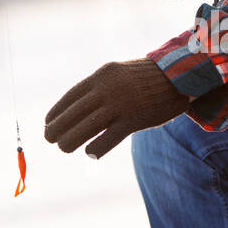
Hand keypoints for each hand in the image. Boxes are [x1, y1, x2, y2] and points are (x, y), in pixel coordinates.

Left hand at [44, 58, 189, 160]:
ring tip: (63, 147)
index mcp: (102, 76)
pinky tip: (89, 153)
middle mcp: (108, 89)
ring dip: (70, 140)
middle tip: (49, 138)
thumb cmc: (147, 78)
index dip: (57, 111)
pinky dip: (96, 148)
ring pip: (87, 127)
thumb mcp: (119, 74)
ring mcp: (121, 104)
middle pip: (74, 112)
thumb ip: (101, 88)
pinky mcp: (134, 120)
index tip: (48, 122)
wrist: (180, 76)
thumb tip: (79, 107)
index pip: (71, 96)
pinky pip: (109, 138)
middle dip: (58, 127)